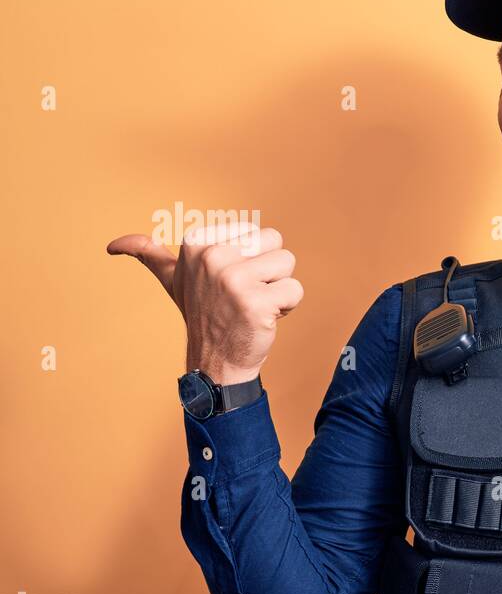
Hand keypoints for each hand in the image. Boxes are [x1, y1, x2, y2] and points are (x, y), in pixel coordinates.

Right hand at [107, 222, 301, 384]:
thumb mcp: (172, 280)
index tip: (228, 283)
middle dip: (268, 270)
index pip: (259, 232)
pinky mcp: (255, 302)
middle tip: (243, 295)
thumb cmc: (202, 315)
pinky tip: (261, 319)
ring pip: (288, 264)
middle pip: (276, 242)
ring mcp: (232, 279)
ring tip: (252, 305)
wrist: (215, 361)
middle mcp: (212, 256)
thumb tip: (113, 245)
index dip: (252, 259)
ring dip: (278, 288)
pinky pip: (295, 290)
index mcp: (197, 242)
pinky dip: (286, 307)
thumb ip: (150, 256)